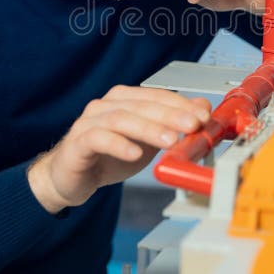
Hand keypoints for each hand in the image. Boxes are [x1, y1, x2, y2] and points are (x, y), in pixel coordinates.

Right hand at [27, 85, 210, 213]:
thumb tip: (203, 107)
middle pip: (141, 105)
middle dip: (170, 115)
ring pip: (122, 119)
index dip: (181, 104)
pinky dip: (118, 144)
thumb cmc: (108, 156)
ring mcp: (89, 122)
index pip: (156, 95)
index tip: (202, 116)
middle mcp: (105, 105)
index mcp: (124, 99)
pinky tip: (135, 154)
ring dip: (149, 129)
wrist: (70, 178)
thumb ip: (172, 123)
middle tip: (192, 126)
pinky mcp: (77, 142)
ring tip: (170, 141)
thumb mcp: (147, 141)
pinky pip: (98, 138)